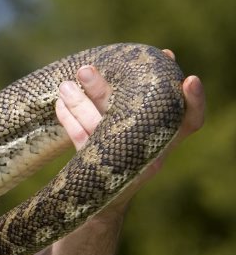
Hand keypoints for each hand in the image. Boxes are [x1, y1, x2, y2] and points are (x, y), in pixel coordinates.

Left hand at [55, 48, 205, 211]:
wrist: (104, 201)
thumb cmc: (128, 148)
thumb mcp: (142, 124)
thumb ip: (150, 96)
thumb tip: (165, 53)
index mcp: (165, 140)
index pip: (191, 122)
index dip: (195, 102)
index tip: (190, 78)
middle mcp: (150, 154)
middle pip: (130, 120)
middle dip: (104, 92)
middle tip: (85, 69)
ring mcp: (123, 164)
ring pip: (98, 129)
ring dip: (78, 103)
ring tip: (64, 85)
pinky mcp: (96, 172)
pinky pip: (81, 142)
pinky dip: (69, 120)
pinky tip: (59, 104)